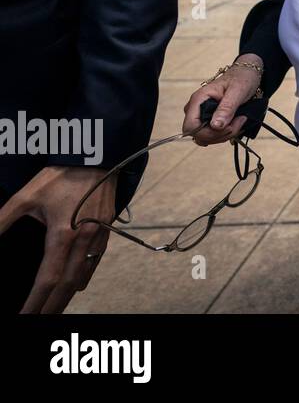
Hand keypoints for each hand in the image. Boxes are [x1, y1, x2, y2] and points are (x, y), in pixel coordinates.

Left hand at [0, 165, 116, 312]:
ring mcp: (99, 235)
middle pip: (68, 285)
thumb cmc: (61, 173)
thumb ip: (2, 220)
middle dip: (52, 307)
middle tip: (38, 322)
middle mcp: (84, 240)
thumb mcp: (26, 195)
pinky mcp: (108, 228)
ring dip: (67, 296)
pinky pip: (95, 262)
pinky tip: (76, 285)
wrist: (99, 155)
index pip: (48, 279)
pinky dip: (83, 278)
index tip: (24, 316)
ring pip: (84, 276)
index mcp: (63, 234)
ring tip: (53, 309)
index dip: (35, 302)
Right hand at [181, 54, 261, 145]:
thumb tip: (215, 126)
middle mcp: (196, 109)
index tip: (227, 127)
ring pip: (206, 137)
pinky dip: (224, 134)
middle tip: (239, 122)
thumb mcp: (237, 91)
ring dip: (225, 134)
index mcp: (198, 99)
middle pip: (198, 135)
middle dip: (220, 134)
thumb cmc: (241, 78)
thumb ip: (226, 108)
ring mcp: (201, 115)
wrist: (246, 75)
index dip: (207, 133)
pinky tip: (235, 124)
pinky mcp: (208, 120)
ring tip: (240, 120)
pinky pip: (212, 135)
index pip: (190, 127)